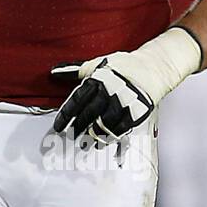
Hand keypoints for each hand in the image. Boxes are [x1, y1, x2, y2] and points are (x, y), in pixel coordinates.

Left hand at [52, 27, 202, 144]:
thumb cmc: (123, 65)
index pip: (76, 101)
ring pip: (103, 124)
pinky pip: (119, 129)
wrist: (152, 68)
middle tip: (72, 136)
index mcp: (97, 80)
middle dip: (78, 127)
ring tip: (84, 143)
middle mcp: (108, 92)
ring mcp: (122, 103)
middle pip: (88, 115)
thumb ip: (75, 70)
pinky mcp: (135, 112)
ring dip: (92, 135)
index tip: (58, 127)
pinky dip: (108, 137)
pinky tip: (101, 142)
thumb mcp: (97, 63)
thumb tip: (54, 71)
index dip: (66, 116)